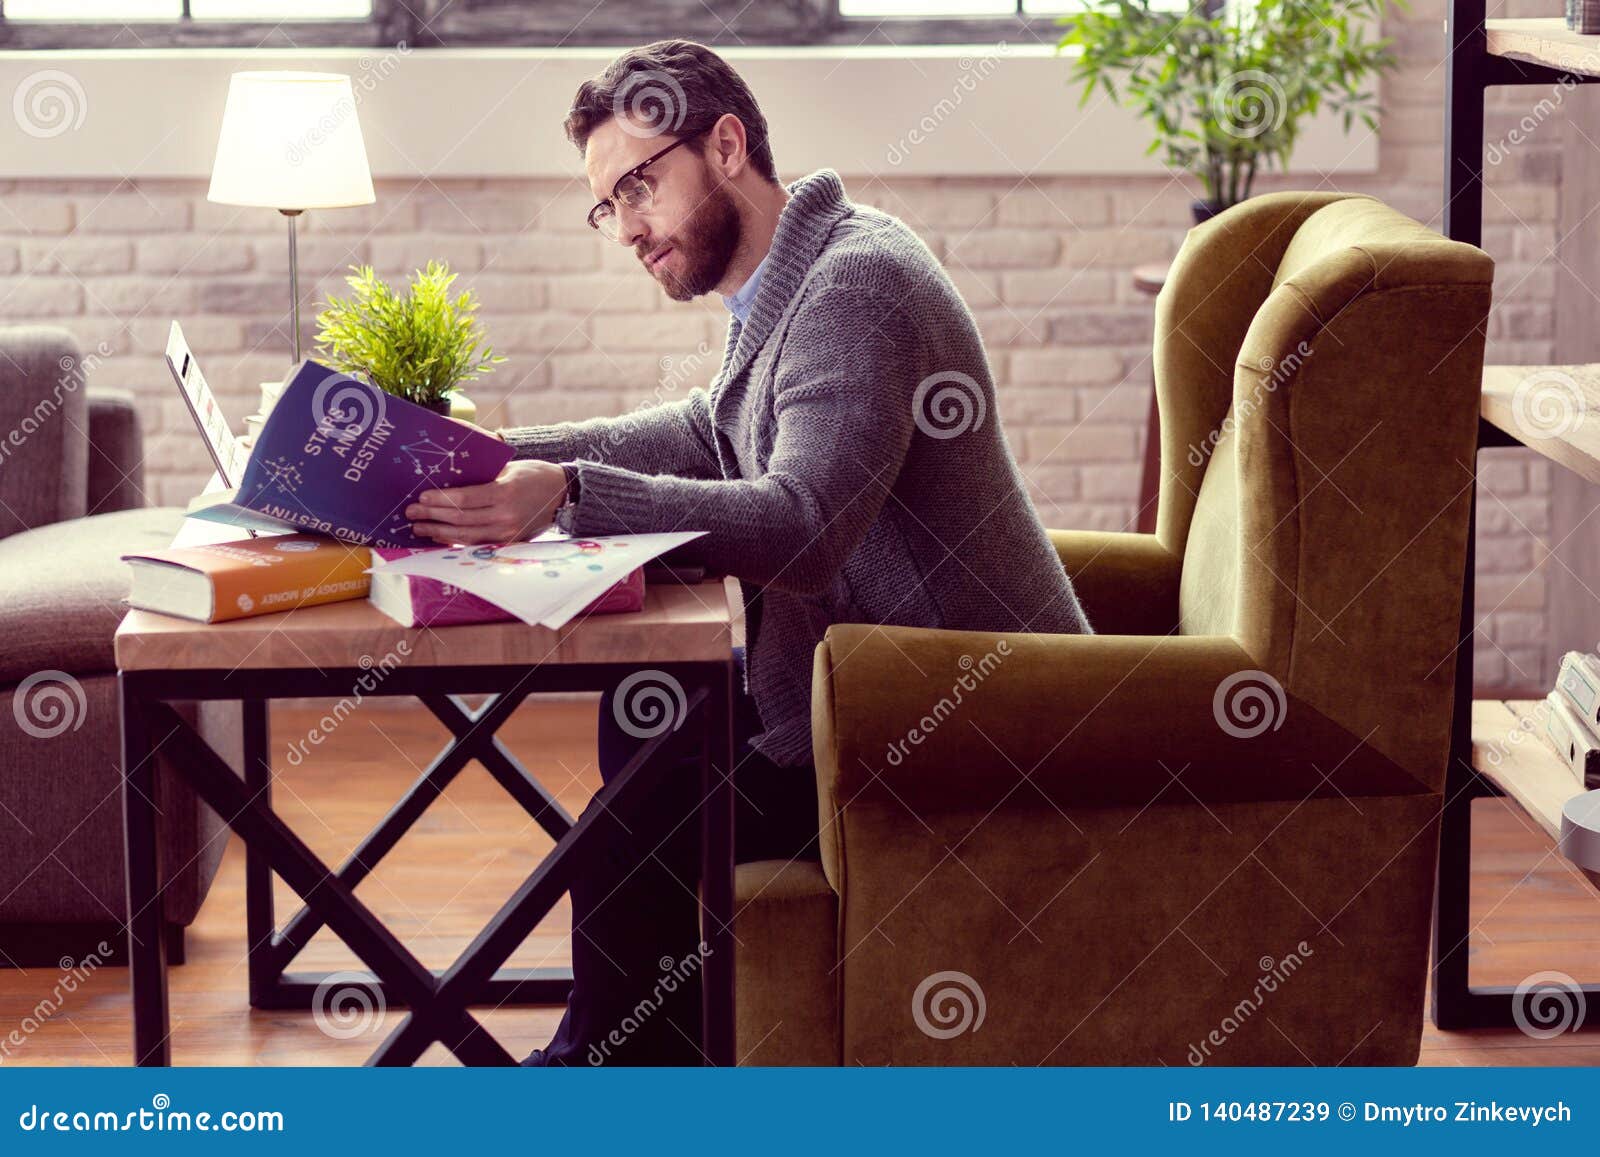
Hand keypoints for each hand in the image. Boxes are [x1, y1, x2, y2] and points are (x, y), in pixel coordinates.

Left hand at [406, 460, 566, 544]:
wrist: (562, 494)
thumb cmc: (534, 474)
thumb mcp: (508, 467)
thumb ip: (481, 474)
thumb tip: (448, 474)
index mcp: (504, 492)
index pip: (464, 499)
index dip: (439, 499)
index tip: (421, 497)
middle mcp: (505, 516)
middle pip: (460, 518)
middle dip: (432, 516)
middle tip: (411, 513)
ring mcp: (507, 532)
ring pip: (465, 535)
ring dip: (438, 532)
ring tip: (419, 527)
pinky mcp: (509, 541)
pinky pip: (476, 543)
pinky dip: (455, 540)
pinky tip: (439, 536)